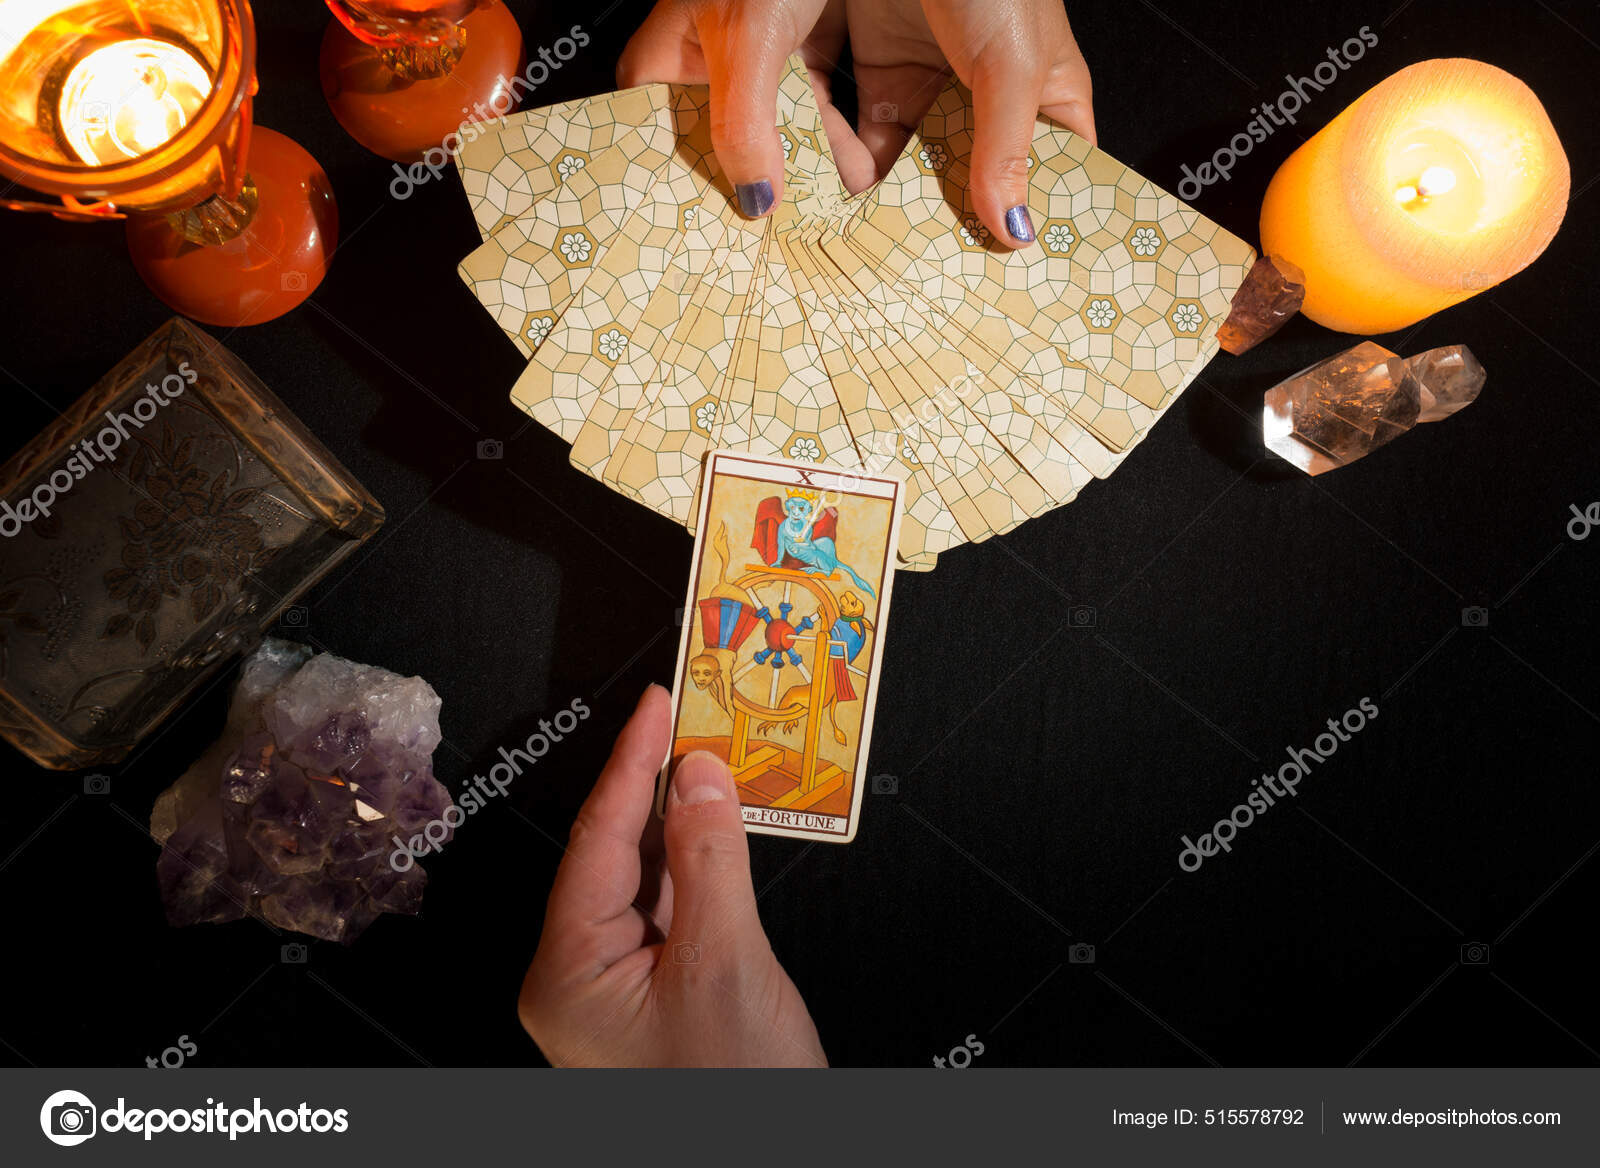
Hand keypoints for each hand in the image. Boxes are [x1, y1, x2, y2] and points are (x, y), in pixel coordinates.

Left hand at [517, 685, 826, 1066]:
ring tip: (709, 754)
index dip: (632, 761)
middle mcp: (577, 977)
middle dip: (654, 782)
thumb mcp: (725, 964)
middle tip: (689, 714)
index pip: (597, 839)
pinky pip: (667, 906)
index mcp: (566, 973)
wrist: (772, 1164)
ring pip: (643, 876)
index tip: (658, 705)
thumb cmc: (733, 1095)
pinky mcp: (654, 991)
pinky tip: (717, 822)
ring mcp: (615, 986)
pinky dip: (695, 861)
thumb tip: (699, 777)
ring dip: (678, 818)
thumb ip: (709, 859)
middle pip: (613, 851)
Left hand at [617, 0, 1094, 247]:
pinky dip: (824, 161)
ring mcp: (915, 76)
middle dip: (932, 230)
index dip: (1023, 227)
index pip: (1045, 177)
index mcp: (1041, 93)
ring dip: (868, 206)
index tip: (1003, 288)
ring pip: (892, 163)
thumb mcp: (1014, 63)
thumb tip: (1014, 229)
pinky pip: (839, 125)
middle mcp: (976, 91)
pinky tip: (811, 204)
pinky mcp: (859, 60)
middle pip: (957, 182)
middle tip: (912, 292)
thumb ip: (1007, 147)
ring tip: (853, 261)